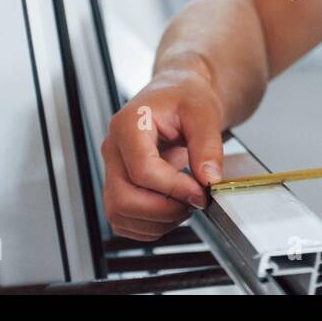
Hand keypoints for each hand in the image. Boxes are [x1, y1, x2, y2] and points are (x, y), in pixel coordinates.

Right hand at [100, 58, 227, 240]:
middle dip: (164, 210)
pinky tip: (172, 209)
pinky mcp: (118, 186)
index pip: (143, 171)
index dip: (174, 189)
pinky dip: (149, 226)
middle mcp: (113, 149)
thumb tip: (209, 181)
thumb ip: (207, 146)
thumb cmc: (185, 98)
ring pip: (120, 214)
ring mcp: (112, 170)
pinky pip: (124, 220)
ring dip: (157, 221)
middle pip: (124, 199)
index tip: (201, 193)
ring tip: (185, 204)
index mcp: (129, 125)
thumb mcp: (204, 113)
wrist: (177, 95)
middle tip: (194, 201)